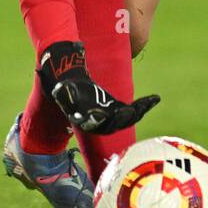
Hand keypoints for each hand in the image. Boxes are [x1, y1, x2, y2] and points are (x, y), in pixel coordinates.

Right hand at [37, 40, 160, 133]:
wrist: (70, 82)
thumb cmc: (62, 85)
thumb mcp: (57, 86)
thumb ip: (57, 87)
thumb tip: (53, 83)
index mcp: (81, 117)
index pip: (91, 124)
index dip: (100, 121)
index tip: (109, 114)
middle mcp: (96, 121)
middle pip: (111, 125)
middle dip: (123, 118)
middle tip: (132, 110)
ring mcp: (108, 116)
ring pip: (124, 119)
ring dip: (137, 112)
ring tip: (150, 103)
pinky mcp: (116, 109)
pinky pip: (131, 110)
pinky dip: (142, 106)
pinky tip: (154, 99)